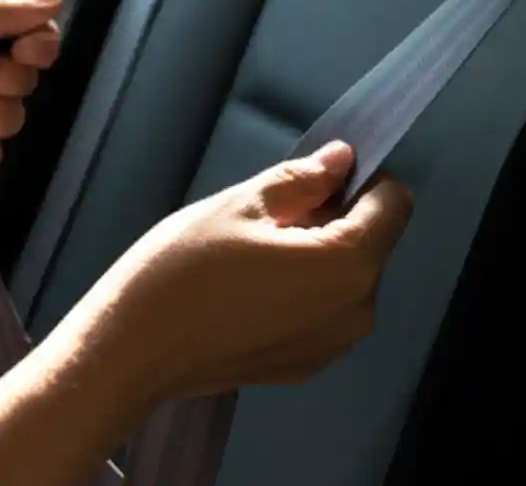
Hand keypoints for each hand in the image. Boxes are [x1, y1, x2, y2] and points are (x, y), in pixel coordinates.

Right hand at [66, 142, 412, 401]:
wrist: (131, 350)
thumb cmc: (178, 275)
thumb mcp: (238, 205)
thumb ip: (301, 179)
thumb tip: (339, 160)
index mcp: (346, 264)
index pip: (394, 204)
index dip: (362, 180)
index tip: (318, 176)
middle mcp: (354, 312)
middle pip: (370, 243)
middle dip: (331, 220)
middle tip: (265, 218)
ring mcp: (330, 345)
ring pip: (344, 278)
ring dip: (313, 257)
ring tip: (249, 256)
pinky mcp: (303, 365)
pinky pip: (321, 313)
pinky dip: (298, 293)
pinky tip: (245, 290)